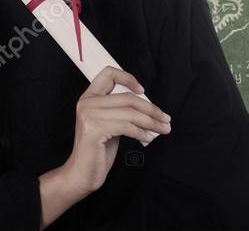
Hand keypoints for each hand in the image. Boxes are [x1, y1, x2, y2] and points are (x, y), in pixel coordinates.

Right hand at [61, 66, 171, 195]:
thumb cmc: (98, 150)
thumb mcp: (110, 123)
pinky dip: (142, 132)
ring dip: (152, 122)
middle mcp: (87, 103)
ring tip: (163, 129)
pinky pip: (126, 126)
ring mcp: (89, 115)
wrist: (82, 174)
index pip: (109, 74)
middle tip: (166, 118)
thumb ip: (122, 110)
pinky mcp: (94, 129)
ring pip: (130, 112)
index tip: (143, 90)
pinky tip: (148, 137)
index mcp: (89, 97)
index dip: (128, 78)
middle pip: (127, 97)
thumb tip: (149, 106)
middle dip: (151, 108)